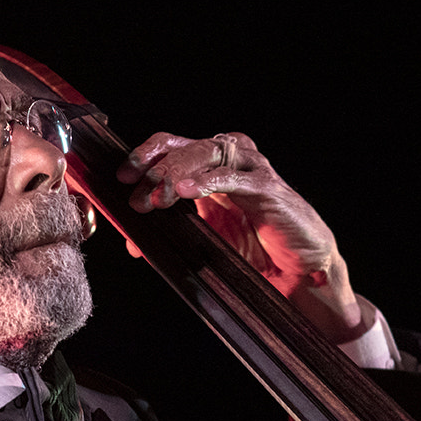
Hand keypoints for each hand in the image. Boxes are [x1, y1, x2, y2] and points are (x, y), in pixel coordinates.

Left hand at [117, 132, 367, 342]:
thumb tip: (131, 242)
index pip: (173, 145)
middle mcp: (231, 162)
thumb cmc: (255, 255)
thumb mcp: (204, 241)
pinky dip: (207, 182)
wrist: (299, 275)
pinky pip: (235, 177)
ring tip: (158, 198)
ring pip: (208, 153)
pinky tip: (186, 191)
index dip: (145, 155)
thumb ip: (171, 235)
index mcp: (212, 169)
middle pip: (187, 145)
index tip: (122, 177)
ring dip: (177, 172)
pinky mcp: (270, 189)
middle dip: (155, 166)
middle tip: (135, 193)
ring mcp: (252, 171)